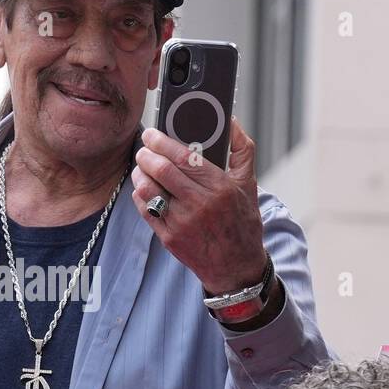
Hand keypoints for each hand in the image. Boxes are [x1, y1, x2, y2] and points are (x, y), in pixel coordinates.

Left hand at [131, 116, 267, 293]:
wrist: (236, 268)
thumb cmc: (242, 222)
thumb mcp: (249, 184)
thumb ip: (242, 149)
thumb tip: (232, 121)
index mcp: (220, 188)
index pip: (184, 157)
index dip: (162, 142)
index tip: (152, 134)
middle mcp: (200, 205)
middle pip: (161, 170)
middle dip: (146, 154)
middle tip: (143, 148)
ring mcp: (182, 223)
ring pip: (148, 190)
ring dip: (139, 174)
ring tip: (142, 167)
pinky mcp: (169, 238)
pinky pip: (145, 210)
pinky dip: (140, 195)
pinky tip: (145, 189)